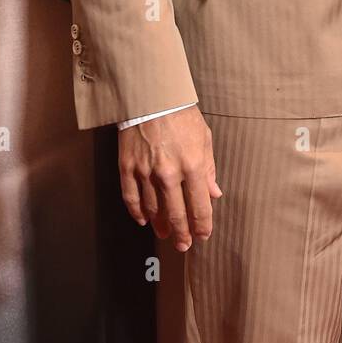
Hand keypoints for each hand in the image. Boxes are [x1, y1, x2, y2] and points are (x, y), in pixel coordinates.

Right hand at [118, 104, 222, 249]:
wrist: (150, 97)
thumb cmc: (181, 115)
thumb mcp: (204, 138)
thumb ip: (208, 169)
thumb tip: (214, 194)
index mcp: (192, 165)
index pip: (200, 205)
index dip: (202, 224)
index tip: (203, 234)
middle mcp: (169, 173)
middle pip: (176, 214)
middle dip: (182, 233)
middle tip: (184, 245)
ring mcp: (145, 172)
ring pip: (153, 210)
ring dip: (160, 225)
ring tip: (165, 234)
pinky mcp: (127, 168)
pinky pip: (131, 198)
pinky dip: (137, 212)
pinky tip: (143, 220)